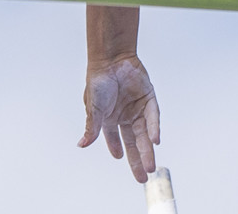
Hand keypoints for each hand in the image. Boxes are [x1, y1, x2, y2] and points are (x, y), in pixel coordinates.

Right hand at [78, 55, 159, 181]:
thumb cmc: (98, 80)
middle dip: (138, 160)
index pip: (115, 139)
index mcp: (110, 118)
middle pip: (133, 143)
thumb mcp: (93, 107)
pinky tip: (155, 140)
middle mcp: (125, 116)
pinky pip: (153, 117)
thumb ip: (91, 127)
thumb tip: (81, 145)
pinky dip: (154, 129)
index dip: (118, 150)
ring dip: (148, 150)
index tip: (119, 159)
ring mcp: (137, 109)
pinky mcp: (149, 100)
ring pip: (145, 134)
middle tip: (143, 178)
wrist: (112, 59)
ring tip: (150, 166)